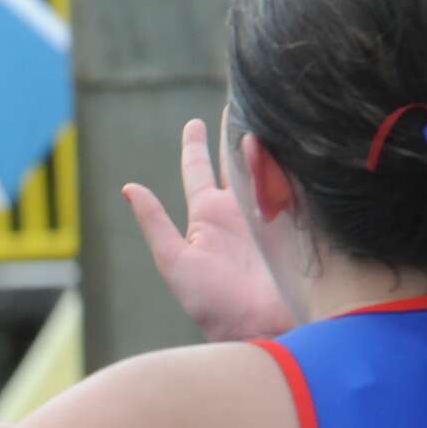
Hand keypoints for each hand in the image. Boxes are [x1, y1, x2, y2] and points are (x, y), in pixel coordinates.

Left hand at [121, 120, 293, 340]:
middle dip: (234, 131)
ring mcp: (270, 212)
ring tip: (261, 107)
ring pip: (263, 163)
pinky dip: (286, 158)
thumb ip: (154, 223)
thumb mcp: (174, 261)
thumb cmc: (211, 303)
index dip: (195, 146)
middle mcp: (239, 210)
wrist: (258, 327)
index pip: (199, 171)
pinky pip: (291, 180)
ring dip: (261, 137)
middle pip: (235, 158)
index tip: (194, 122)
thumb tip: (129, 187)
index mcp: (208, 217)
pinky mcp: (297, 218)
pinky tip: (287, 135)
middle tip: (239, 100)